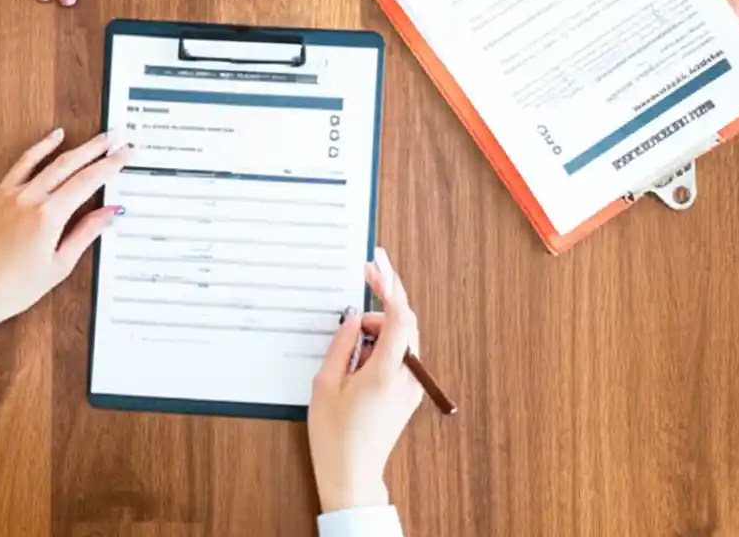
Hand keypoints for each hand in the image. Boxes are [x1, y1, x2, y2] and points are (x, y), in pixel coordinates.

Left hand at [0, 129, 132, 337]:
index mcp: (48, 218)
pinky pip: (22, 163)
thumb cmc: (11, 287)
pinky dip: (40, 148)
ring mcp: (12, 194)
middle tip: (117, 139)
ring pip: (50, 160)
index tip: (126, 155)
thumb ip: (85, 234)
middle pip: (71, 164)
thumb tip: (109, 214)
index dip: (111, 165)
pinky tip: (54, 138)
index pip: (88, 182)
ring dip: (76, 146)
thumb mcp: (58, 266)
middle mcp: (29, 199)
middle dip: (98, 149)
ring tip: (96, 138)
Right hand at [308, 247, 422, 512]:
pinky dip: (383, 345)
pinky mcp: (408, 394)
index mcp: (386, 373)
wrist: (352, 474)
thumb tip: (353, 318)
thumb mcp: (326, 383)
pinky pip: (401, 356)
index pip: (399, 317)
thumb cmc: (334, 434)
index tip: (378, 265)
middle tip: (361, 290)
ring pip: (404, 339)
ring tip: (349, 346)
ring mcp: (411, 387)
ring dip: (381, 328)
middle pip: (406, 323)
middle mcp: (407, 378)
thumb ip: (342, 344)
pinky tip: (358, 357)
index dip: (389, 286)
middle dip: (384, 305)